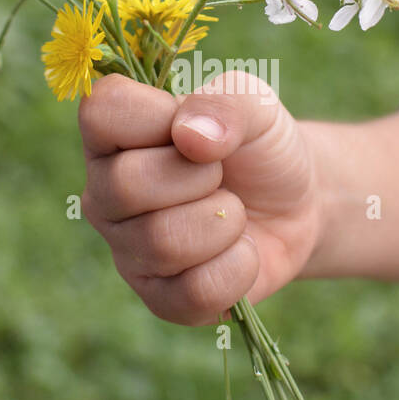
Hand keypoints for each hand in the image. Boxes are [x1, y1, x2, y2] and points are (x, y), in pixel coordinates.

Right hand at [79, 71, 320, 324]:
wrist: (297, 205)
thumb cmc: (259, 146)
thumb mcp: (256, 104)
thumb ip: (227, 100)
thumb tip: (191, 138)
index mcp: (112, 134)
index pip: (101, 112)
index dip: (156, 116)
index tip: (192, 125)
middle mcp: (106, 193)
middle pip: (126, 185)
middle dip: (200, 176)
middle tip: (220, 175)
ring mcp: (128, 250)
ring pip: (162, 243)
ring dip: (225, 222)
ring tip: (234, 211)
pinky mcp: (160, 299)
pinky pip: (193, 292)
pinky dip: (238, 268)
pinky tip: (241, 251)